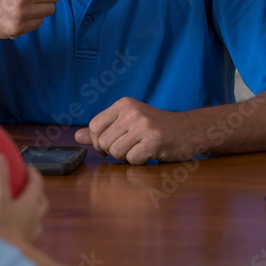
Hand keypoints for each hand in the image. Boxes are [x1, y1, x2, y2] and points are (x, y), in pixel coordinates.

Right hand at [0, 154, 47, 242]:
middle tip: (27, 188)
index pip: (37, 184)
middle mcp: (35, 217)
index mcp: (30, 203)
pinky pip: (30, 233)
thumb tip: (0, 156)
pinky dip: (26, 227)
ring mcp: (32, 232)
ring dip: (33, 211)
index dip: (33, 175)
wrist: (4, 257)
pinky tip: (16, 229)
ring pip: (37, 218)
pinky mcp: (26, 245)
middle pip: (42, 202)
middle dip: (37, 193)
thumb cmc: (2, 227)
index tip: (28, 168)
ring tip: (22, 209)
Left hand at [73, 97, 195, 164]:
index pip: (94, 126)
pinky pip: (133, 159)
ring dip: (127, 157)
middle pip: (104, 142)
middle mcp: (132, 111)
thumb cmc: (155, 128)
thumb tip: (77, 137)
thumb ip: (103, 130)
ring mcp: (144, 125)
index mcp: (123, 104)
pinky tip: (150, 153)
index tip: (110, 145)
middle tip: (129, 148)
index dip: (98, 141)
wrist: (189, 130)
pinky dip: (139, 161)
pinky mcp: (155, 140)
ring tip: (140, 149)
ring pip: (116, 152)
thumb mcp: (128, 123)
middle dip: (113, 152)